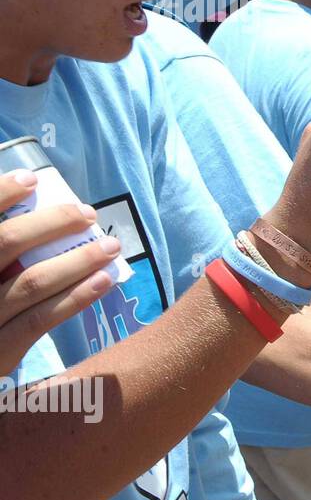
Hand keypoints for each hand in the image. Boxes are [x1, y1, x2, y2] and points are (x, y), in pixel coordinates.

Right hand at [0, 171, 120, 375]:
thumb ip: (2, 255)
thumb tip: (27, 212)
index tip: (30, 178)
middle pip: (5, 243)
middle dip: (51, 223)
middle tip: (87, 213)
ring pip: (32, 281)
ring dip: (77, 260)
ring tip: (110, 247)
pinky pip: (41, 320)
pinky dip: (77, 297)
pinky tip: (104, 280)